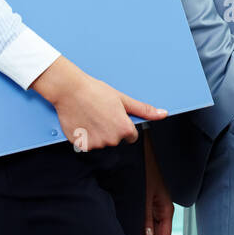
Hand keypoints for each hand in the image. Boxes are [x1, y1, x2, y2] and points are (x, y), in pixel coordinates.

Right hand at [30, 55, 167, 150]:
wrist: (70, 90)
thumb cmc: (96, 92)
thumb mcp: (123, 99)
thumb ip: (144, 110)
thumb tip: (163, 114)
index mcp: (124, 129)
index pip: (131, 136)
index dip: (123, 124)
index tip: (114, 115)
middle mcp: (111, 140)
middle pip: (115, 139)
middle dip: (110, 128)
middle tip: (100, 112)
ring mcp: (95, 144)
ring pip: (101, 142)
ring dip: (97, 132)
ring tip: (90, 115)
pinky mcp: (81, 145)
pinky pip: (86, 144)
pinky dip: (84, 135)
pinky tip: (82, 122)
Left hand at [139, 128, 173, 234]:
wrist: (144, 150)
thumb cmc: (145, 169)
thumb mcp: (144, 194)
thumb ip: (146, 216)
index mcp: (165, 208)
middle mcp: (162, 209)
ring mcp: (156, 204)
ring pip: (151, 229)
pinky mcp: (149, 200)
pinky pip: (146, 219)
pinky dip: (139, 226)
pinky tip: (127, 227)